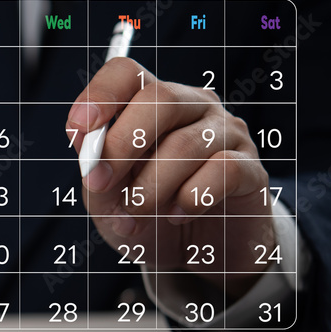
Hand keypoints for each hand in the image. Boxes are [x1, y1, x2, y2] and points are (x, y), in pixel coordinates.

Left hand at [66, 58, 277, 298]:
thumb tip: (89, 151)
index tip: (79, 129)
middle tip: (100, 183)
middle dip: (121, 144)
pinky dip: (190, 198)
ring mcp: (226, 134)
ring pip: (185, 144)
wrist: (195, 259)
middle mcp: (192, 108)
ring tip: (135, 215)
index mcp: (150, 105)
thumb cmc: (148, 218)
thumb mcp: (108, 200)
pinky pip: (221, 171)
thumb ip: (96, 173)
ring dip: (149, 187)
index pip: (127, 73)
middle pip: (159, 98)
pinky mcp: (252, 169)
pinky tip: (176, 214)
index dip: (100, 94)